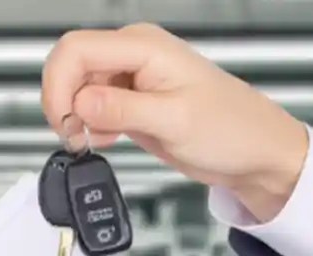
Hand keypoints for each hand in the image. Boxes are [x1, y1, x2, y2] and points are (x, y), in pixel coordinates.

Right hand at [41, 23, 308, 221]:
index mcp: (144, 47)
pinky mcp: (130, 100)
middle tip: (76, 135)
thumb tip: (80, 102)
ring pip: (77, 88)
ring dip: (77, 118)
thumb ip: (122, 109)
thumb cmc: (231, 129)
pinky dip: (90, 125)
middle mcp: (134, 55)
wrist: (254, 152)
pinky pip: (91, 106)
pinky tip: (109, 137)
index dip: (58, 85)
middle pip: (70, 67)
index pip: (76, 49)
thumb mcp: (173, 120)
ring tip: (97, 139)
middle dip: (64, 103)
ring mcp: (130, 77)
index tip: (64, 121)